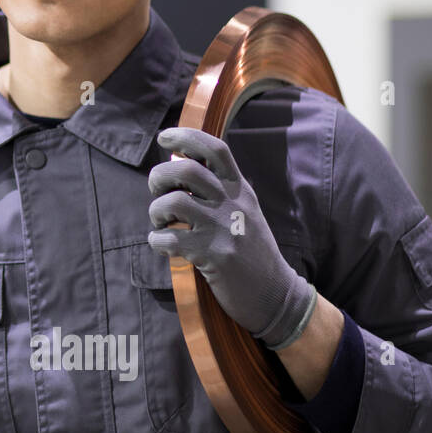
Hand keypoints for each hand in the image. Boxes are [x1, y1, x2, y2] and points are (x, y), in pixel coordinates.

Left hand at [147, 127, 315, 349]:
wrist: (276, 295)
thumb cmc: (251, 252)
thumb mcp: (244, 212)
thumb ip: (219, 190)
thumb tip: (179, 163)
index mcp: (240, 190)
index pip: (216, 149)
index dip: (186, 137)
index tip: (165, 137)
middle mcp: (233, 204)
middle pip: (186, 171)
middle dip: (159, 177)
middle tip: (158, 192)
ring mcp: (224, 229)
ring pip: (173, 203)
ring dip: (156, 212)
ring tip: (162, 223)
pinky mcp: (213, 255)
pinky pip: (169, 239)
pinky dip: (157, 240)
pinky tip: (164, 246)